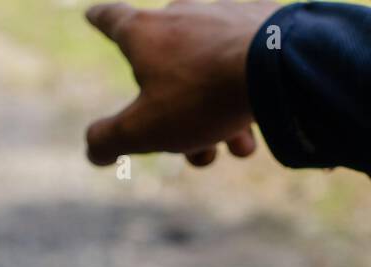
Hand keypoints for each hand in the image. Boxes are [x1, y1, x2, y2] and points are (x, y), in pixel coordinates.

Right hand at [84, 0, 280, 166]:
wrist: (278, 67)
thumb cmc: (202, 95)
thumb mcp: (145, 129)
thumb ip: (111, 139)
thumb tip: (92, 150)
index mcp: (145, 32)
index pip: (112, 20)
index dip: (99, 20)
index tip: (92, 15)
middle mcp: (182, 12)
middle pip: (168, 65)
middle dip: (177, 110)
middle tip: (194, 147)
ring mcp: (224, 12)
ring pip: (210, 70)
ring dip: (219, 115)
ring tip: (237, 147)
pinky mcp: (264, 18)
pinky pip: (246, 60)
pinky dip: (247, 93)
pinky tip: (259, 122)